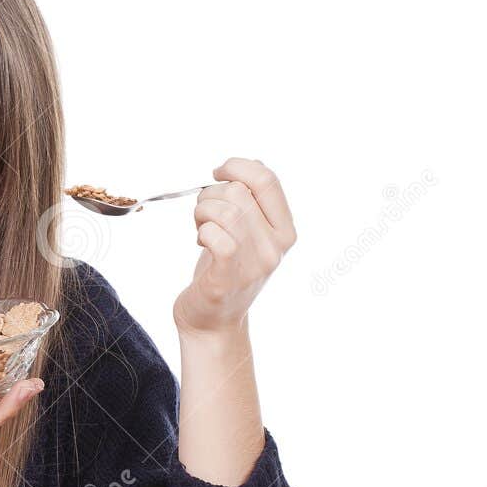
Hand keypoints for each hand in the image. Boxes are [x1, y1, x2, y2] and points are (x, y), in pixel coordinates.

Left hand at [172, 157, 297, 338]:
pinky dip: (202, 231)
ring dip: (202, 212)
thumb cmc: (225, 270)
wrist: (212, 321)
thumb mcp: (249, 233)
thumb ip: (255, 202)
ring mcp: (255, 263)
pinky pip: (217, 236)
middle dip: (210, 195)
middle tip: (204, 214)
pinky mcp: (228, 277)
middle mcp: (276, 247)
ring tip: (201, 228)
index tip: (218, 172)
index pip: (267, 179)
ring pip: (225, 210)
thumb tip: (253, 165)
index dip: (237, 166)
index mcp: (285, 230)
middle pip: (239, 192)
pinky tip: (200, 241)